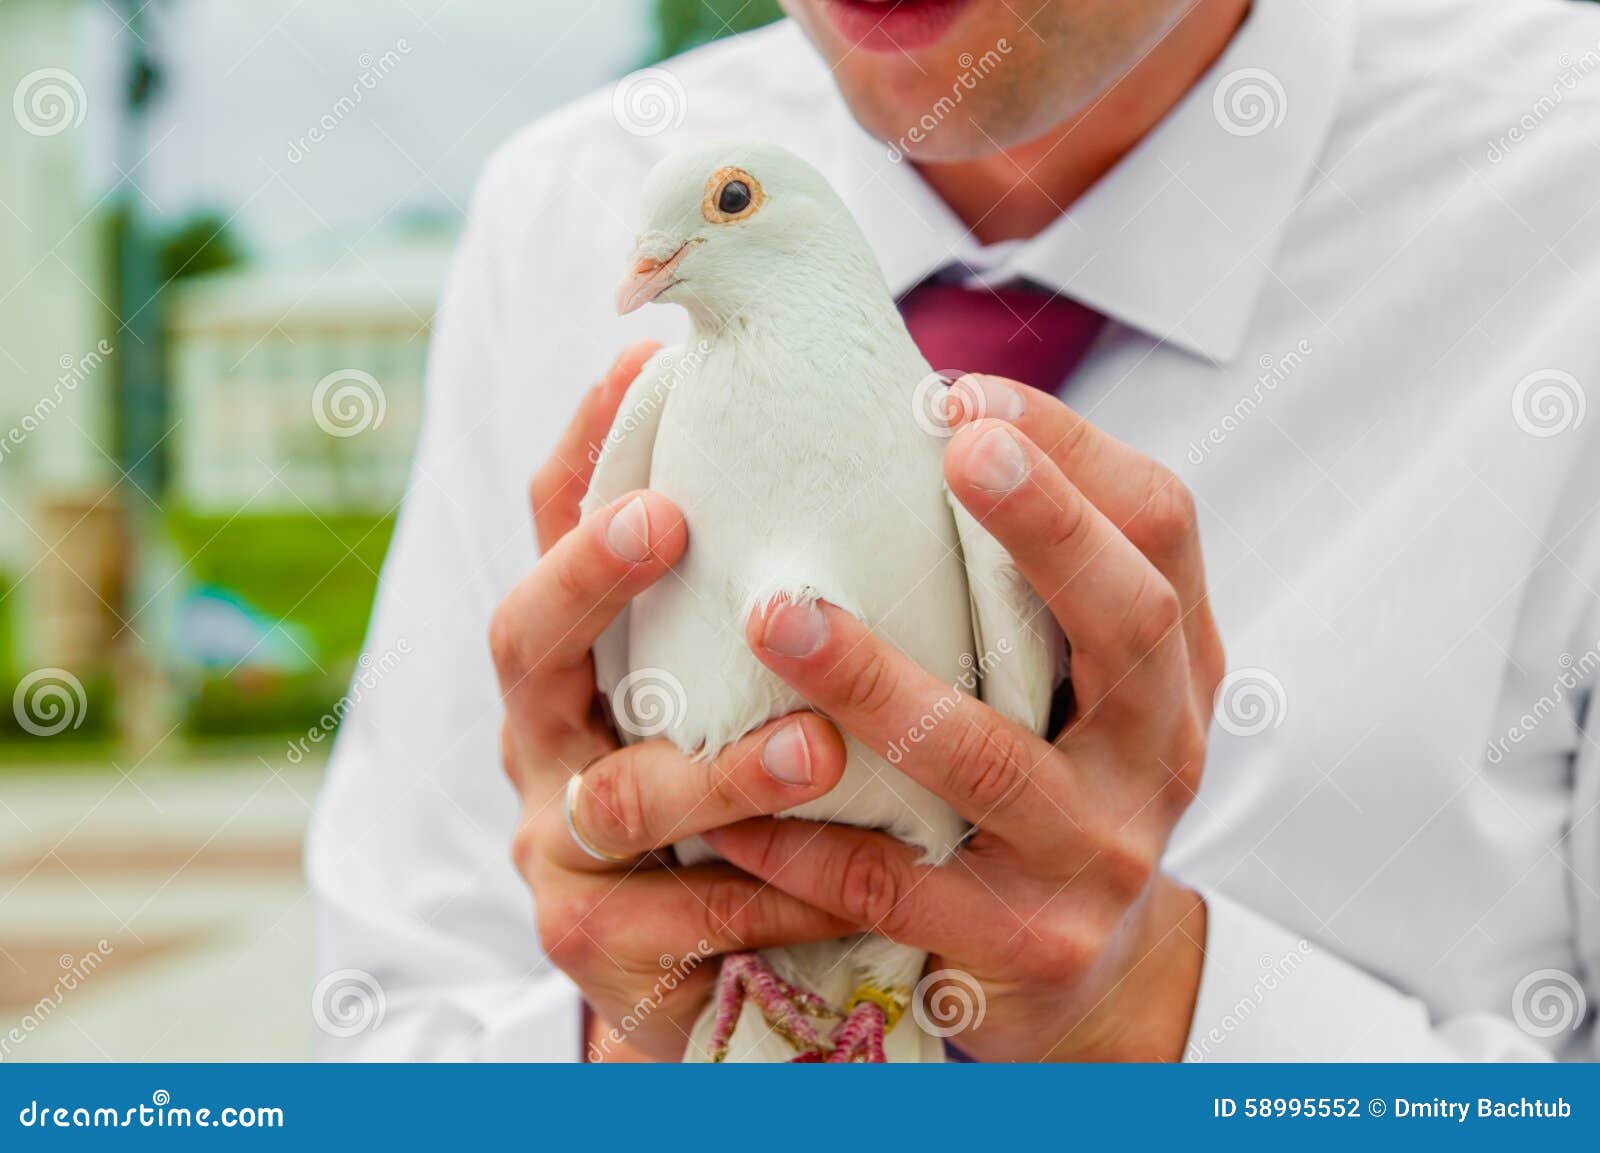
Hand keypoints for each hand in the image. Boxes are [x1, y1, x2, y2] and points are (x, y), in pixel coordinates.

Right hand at [490, 344, 852, 1060]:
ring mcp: (558, 848)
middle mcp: (549, 739)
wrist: (726, 977)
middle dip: (587, 574)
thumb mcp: (745, 692)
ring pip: (619, 797)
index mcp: (581, 661)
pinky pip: (688, 919)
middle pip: (524, 642)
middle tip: (664, 518)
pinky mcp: (596, 949)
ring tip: (814, 745)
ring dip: (719, 768)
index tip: (639, 364)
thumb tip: (889, 449)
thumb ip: (773, 605)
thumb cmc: (755, 798)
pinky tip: (850, 890)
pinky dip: (774, 895)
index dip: (582, 449)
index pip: (553, 532)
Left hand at [705, 374, 1221, 1061]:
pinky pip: (895, 883)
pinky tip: (729, 804)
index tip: (961, 394)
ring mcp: (1099, 858)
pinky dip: (805, 837)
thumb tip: (916, 426)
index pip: (1163, 529)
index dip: (1075, 454)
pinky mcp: (1025, 948)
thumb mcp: (1075, 689)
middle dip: (1046, 527)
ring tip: (778, 615)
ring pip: (988, 760)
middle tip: (954, 444)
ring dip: (878, 680)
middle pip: (1129, 624)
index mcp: (1174, 669)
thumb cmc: (1045, 787)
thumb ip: (1026, 588)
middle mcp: (1158, 755)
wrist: (1085, 980)